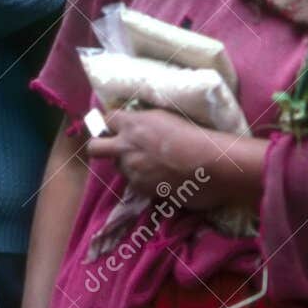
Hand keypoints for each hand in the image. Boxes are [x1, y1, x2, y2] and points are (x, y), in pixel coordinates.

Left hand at [84, 109, 218, 199]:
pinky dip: (144, 180)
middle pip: (95, 147)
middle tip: (118, 147)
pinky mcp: (141, 188)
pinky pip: (134, 182)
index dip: (111, 123)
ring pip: (118, 166)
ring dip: (128, 164)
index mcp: (134, 123)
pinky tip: (162, 177)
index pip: (107, 118)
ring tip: (151, 164)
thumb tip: (136, 123)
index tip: (117, 126)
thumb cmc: (198, 136)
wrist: (213, 165)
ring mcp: (132, 169)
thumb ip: (145, 122)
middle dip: (100, 146)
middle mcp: (126, 146)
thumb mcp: (167, 118)